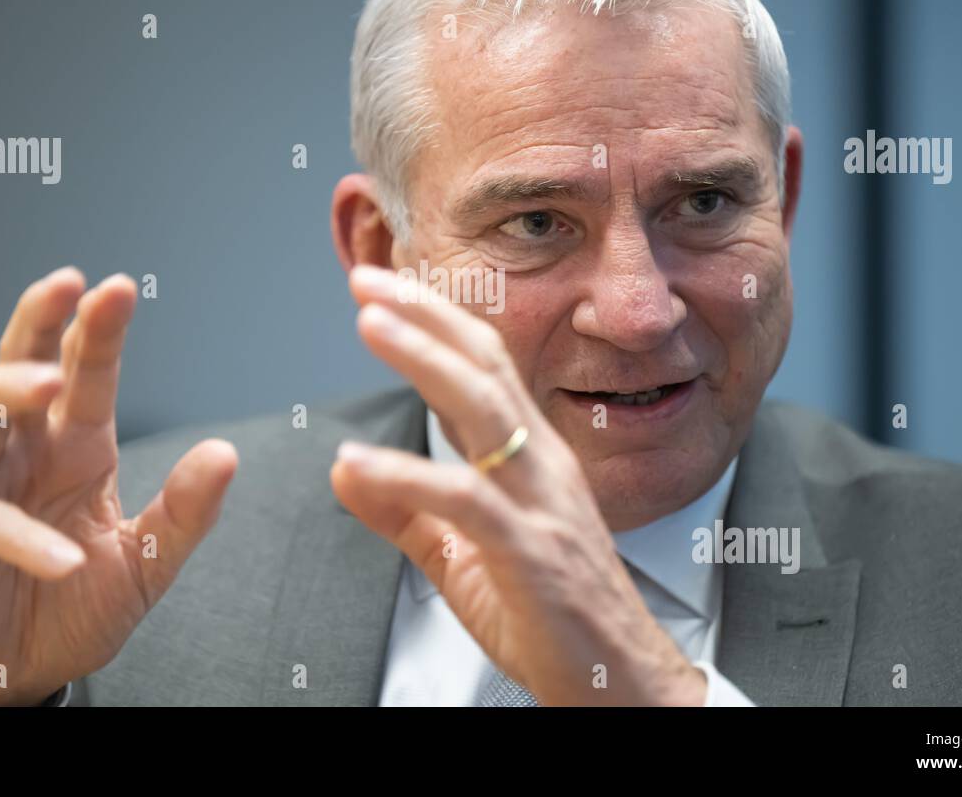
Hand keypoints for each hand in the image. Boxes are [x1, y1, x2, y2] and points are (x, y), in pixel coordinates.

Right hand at [0, 267, 237, 705]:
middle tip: (69, 285)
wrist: (14, 677)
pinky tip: (67, 558)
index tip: (120, 288)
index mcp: (75, 448)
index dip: (98, 331)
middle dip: (41, 322)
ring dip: (12, 390)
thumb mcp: (146, 560)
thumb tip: (226, 453)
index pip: (87, 374)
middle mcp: (24, 454)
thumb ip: (185, 512)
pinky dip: (27, 539)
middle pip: (22, 366)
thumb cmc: (70, 608)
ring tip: (50, 383)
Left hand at [331, 265, 704, 705]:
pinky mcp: (532, 552)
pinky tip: (358, 463)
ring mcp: (541, 504)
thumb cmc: (548, 616)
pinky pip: (467, 501)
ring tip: (371, 323)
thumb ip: (404, 511)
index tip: (383, 291)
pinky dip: (408, 477)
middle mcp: (542, 466)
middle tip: (367, 278)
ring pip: (484, 411)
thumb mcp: (460, 556)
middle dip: (425, 315)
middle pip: (485, 367)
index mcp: (531, 460)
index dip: (434, 323)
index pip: (484, 369)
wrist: (618, 682)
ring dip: (423, 360)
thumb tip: (343, 469)